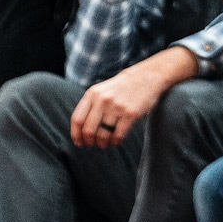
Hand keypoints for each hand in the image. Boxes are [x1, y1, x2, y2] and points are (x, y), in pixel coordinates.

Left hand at [70, 47, 193, 147]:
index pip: (77, 119)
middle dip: (90, 141)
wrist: (146, 77)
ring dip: (103, 143)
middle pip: (88, 130)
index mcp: (92, 94)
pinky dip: (115, 142)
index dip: (76, 134)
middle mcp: (102, 100)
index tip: (80, 142)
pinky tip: (117, 140)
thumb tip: (80, 132)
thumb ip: (90, 107)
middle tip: (94, 144)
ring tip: (106, 143)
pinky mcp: (130, 113)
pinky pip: (118, 135)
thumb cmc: (122, 88)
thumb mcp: (102, 91)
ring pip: (103, 135)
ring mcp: (117, 107)